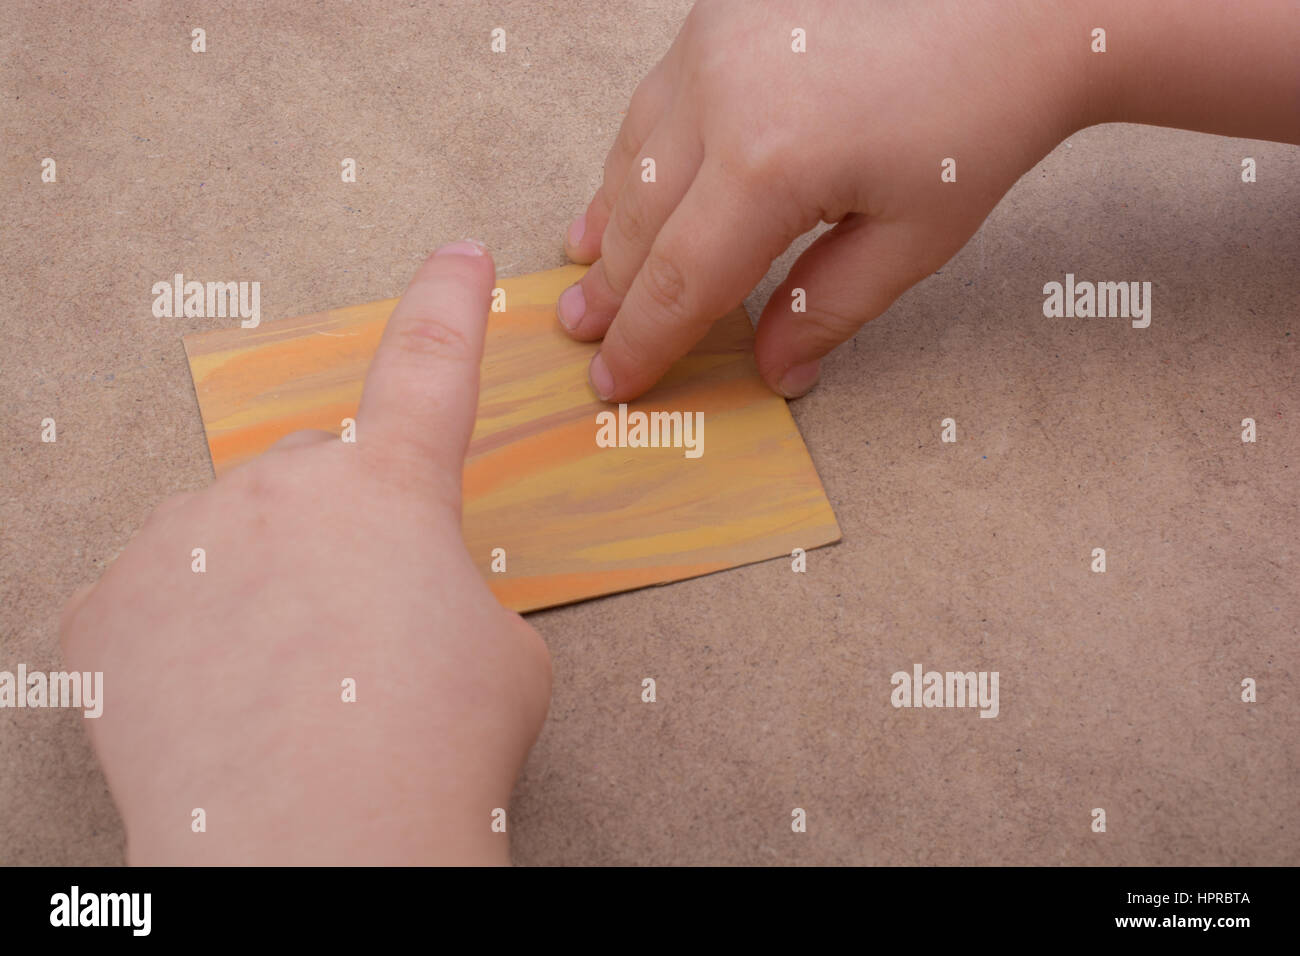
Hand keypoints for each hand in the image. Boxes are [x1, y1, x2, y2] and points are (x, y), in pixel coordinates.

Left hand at [60, 241, 551, 864]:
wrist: (318, 848)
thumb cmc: (433, 746)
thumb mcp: (501, 654)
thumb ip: (452, 594)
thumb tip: (407, 608)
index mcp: (391, 488)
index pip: (432, 367)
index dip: (450, 306)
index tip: (456, 256)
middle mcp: (279, 488)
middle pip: (312, 484)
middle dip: (337, 542)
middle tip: (358, 640)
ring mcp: (183, 541)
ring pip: (228, 540)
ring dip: (257, 591)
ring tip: (288, 690)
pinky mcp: (108, 608)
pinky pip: (152, 597)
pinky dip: (181, 636)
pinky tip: (213, 700)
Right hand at [559, 0, 1085, 399]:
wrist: (1019, 4)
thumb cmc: (978, 122)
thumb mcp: (912, 240)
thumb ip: (827, 309)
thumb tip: (771, 370)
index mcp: (770, 162)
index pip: (682, 279)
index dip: (645, 341)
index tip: (615, 383)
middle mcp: (721, 93)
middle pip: (642, 220)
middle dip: (612, 288)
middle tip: (584, 333)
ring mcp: (712, 43)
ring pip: (633, 157)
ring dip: (612, 223)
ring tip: (588, 273)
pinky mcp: (718, 15)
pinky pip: (654, 105)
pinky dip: (634, 159)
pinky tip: (624, 192)